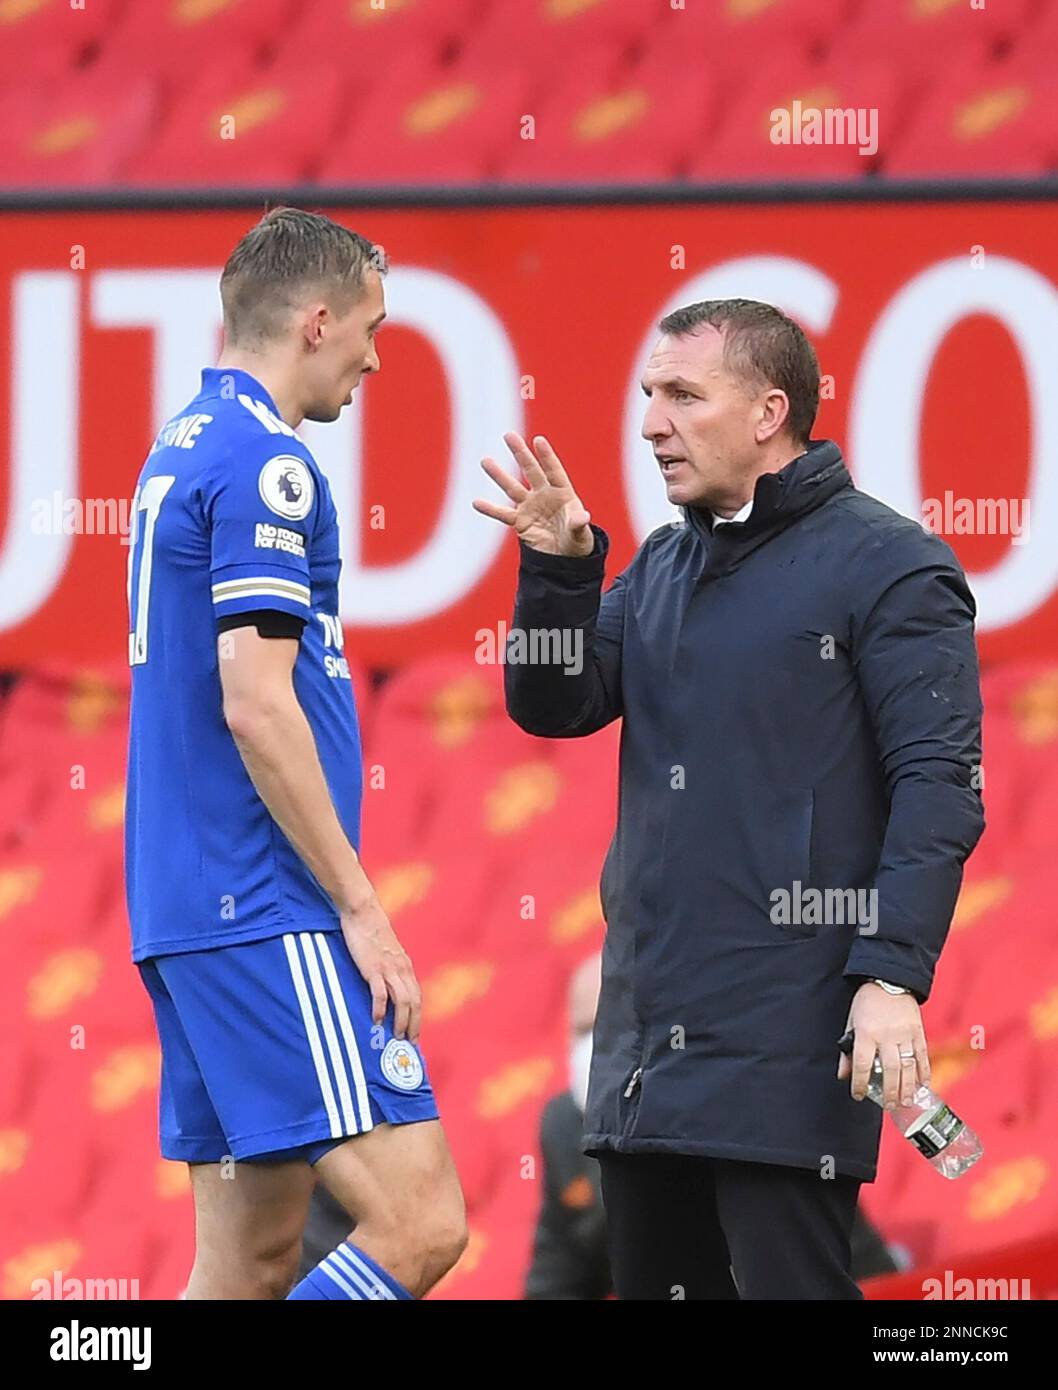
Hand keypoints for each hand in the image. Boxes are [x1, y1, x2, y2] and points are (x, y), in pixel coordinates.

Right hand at [340, 893, 420, 1042]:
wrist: (363, 912)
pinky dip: (380, 1008)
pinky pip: (380, 992)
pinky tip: (376, 1020)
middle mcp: (401, 969)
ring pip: (402, 1001)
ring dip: (401, 1021)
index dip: (418, 1017)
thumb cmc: (371, 932)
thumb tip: (387, 986)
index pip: (417, 997)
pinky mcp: (373, 968)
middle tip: (409, 1043)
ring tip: (396, 1037)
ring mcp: (389, 969)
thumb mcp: (386, 952)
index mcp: (405, 967)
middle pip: (414, 1003)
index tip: (415, 1035)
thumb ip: (390, 968)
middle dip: (413, 1025)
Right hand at [473, 432, 593, 556]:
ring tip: (485, 461)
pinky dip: (490, 509)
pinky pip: (503, 514)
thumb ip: (578, 524)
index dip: (546, 456)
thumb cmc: (577, 542)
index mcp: (563, 493)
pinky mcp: (520, 521)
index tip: (538, 441)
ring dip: (499, 475)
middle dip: (520, 454)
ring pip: (512, 488)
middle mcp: (544, 495)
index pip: (553, 471)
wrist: (564, 557)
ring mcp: (530, 506)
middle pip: (531, 471)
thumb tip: (583, 518)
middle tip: (509, 435)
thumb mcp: (581, 534)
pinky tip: (476, 502)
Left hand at [838, 982, 929, 1106]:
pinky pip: (923, 1056)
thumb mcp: (851, 1022)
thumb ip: (847, 1050)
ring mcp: (904, 1034)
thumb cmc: (866, 1003)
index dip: (860, 1083)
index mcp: (865, 1033)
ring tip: (905, 1102)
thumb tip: (843, 1075)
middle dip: (889, 1092)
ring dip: (907, 1087)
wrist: (889, 980)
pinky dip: (924, 1073)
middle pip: (889, 1070)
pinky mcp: (918, 1032)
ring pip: (908, 1066)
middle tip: (888, 1106)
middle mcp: (886, 1036)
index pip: (862, 1064)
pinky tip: (922, 1086)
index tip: (859, 1095)